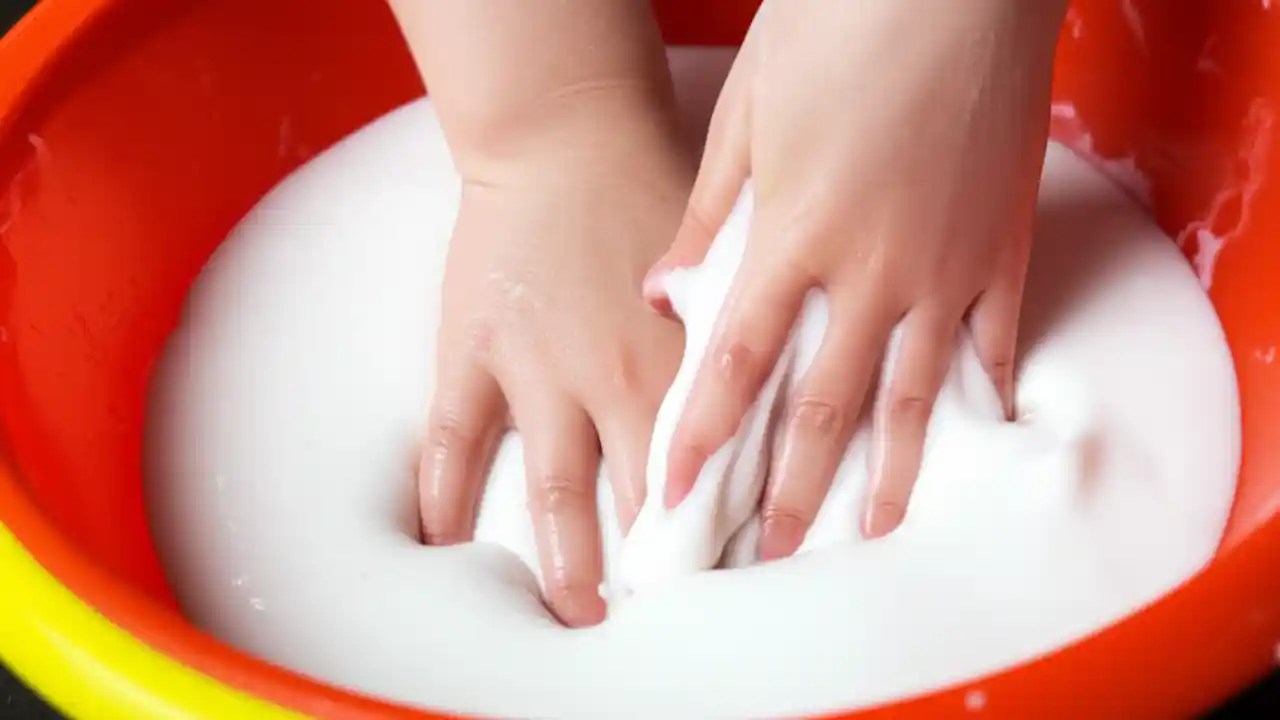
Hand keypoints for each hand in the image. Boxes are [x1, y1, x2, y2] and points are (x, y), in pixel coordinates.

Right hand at [420, 101, 689, 626]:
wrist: (563, 134)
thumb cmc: (645, 185)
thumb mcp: (712, 264)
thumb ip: (728, 341)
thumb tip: (759, 408)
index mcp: (680, 360)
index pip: (711, 472)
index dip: (723, 530)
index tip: (731, 573)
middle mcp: (613, 381)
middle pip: (641, 501)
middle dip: (657, 566)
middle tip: (665, 613)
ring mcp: (537, 374)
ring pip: (555, 495)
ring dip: (569, 567)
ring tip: (577, 616)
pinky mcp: (473, 356)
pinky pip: (453, 445)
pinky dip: (444, 503)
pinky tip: (441, 546)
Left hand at [647, 0, 1064, 551]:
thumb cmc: (839, 25)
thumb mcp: (750, 111)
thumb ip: (707, 213)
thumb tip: (664, 294)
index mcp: (794, 235)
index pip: (735, 363)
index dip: (700, 436)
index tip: (674, 497)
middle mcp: (870, 271)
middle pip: (822, 404)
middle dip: (790, 487)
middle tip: (771, 552)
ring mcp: (946, 266)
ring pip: (914, 394)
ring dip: (890, 471)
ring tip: (873, 529)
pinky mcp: (1003, 247)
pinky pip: (994, 340)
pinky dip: (984, 393)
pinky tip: (975, 437)